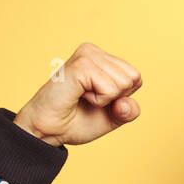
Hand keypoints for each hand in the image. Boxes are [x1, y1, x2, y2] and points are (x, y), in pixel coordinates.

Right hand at [13, 42, 142, 146]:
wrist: (48, 131)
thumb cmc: (75, 121)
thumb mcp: (112, 118)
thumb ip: (129, 110)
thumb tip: (126, 102)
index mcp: (101, 58)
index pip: (136, 77)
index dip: (122, 98)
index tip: (98, 101)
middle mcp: (93, 52)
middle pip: (134, 77)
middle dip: (116, 98)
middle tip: (89, 100)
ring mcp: (87, 55)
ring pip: (124, 82)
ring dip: (105, 100)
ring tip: (82, 97)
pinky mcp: (81, 65)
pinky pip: (110, 88)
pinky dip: (99, 101)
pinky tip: (79, 96)